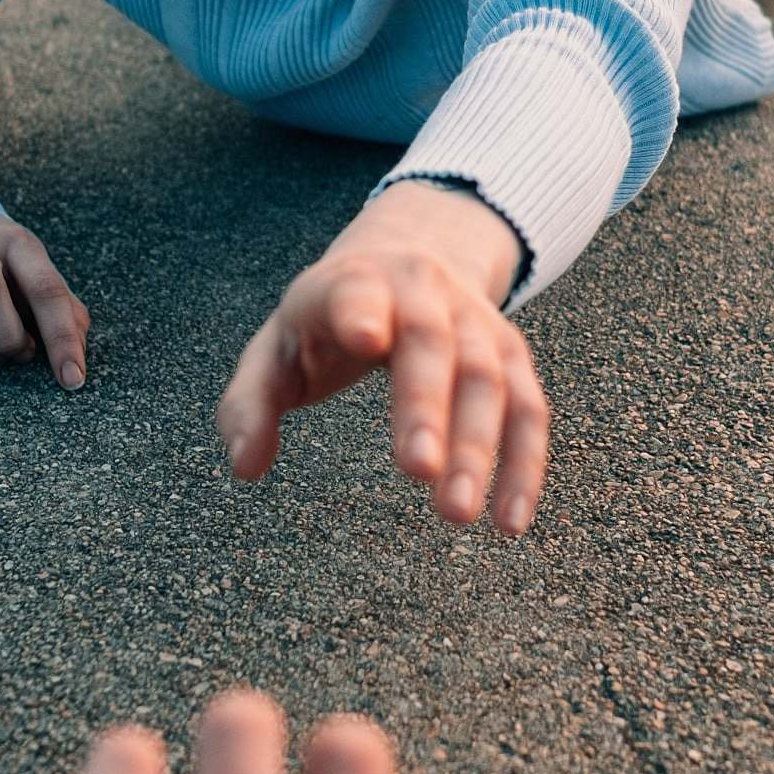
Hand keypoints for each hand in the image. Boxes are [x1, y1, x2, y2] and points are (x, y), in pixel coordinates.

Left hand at [215, 185, 548, 532]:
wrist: (414, 251)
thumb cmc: (327, 321)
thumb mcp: (276, 348)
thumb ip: (249, 404)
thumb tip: (246, 467)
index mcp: (353, 283)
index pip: (356, 293)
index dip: (362, 311)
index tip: (367, 337)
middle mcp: (422, 292)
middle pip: (430, 342)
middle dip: (426, 404)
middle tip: (417, 470)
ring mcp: (475, 320)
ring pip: (486, 378)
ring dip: (476, 447)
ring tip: (454, 513)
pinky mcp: (510, 352)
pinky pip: (528, 408)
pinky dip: (523, 464)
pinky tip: (508, 522)